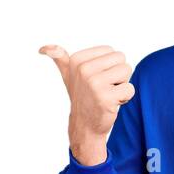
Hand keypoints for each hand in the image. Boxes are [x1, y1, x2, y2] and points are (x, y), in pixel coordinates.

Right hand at [39, 44, 133, 165]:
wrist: (84, 125)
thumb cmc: (81, 96)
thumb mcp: (67, 75)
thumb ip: (60, 58)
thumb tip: (43, 48)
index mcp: (76, 60)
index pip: (111, 51)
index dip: (109, 66)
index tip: (97, 78)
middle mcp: (83, 69)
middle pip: (121, 60)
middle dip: (118, 74)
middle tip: (104, 87)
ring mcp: (94, 84)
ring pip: (127, 71)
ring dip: (122, 85)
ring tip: (108, 94)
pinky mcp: (106, 97)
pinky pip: (130, 89)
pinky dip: (126, 97)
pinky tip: (112, 103)